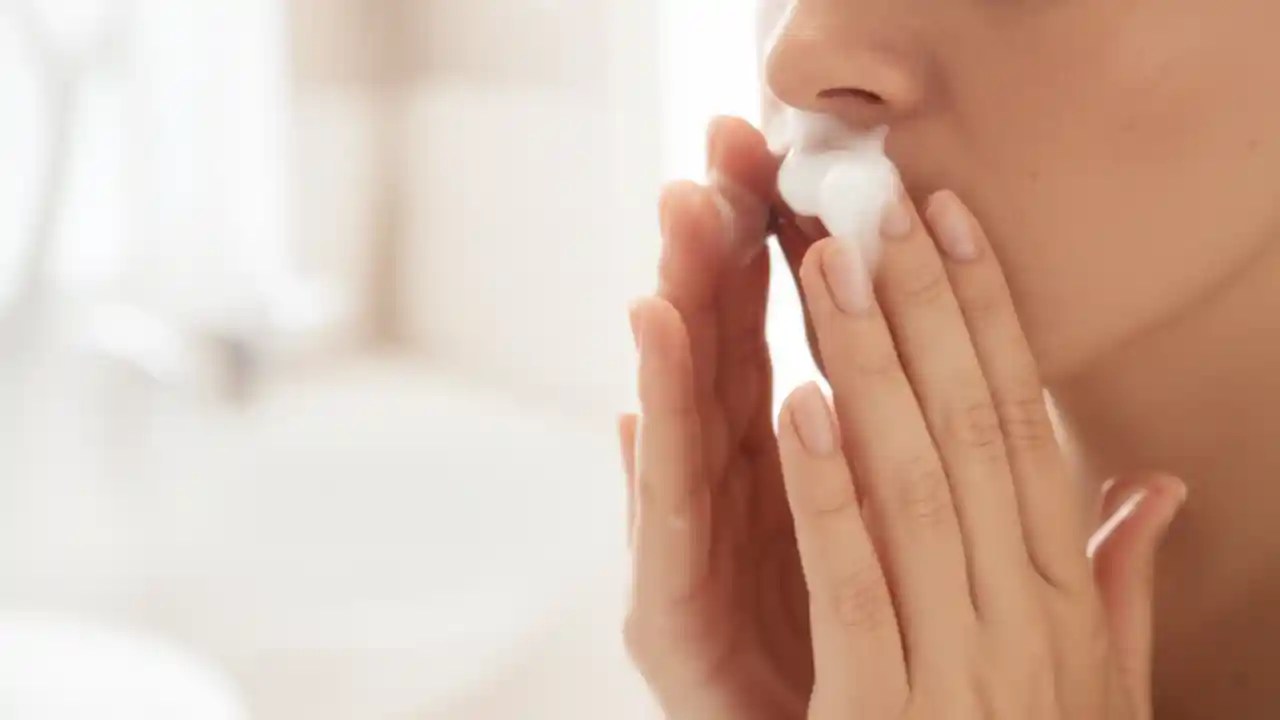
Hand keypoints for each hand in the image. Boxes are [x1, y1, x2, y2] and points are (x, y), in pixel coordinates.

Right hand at [620, 117, 812, 718]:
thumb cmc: (828, 665)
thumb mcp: (847, 552)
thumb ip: (819, 477)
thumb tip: (761, 393)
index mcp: (774, 476)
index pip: (765, 345)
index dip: (769, 254)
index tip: (778, 165)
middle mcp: (722, 500)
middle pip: (718, 359)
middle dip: (715, 253)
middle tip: (716, 157)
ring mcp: (686, 552)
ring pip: (683, 417)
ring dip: (677, 318)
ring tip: (678, 230)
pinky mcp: (667, 616)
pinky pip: (671, 517)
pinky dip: (665, 440)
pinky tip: (659, 369)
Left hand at [774, 188, 1187, 717]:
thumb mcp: (1095, 687)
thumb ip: (1119, 585)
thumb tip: (1153, 487)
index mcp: (1065, 599)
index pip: (1027, 429)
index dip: (990, 319)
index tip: (953, 227)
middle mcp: (1026, 619)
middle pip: (974, 435)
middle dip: (926, 313)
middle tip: (877, 208)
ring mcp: (962, 667)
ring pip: (917, 490)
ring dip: (870, 371)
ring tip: (830, 272)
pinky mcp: (885, 715)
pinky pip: (858, 587)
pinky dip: (829, 495)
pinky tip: (797, 409)